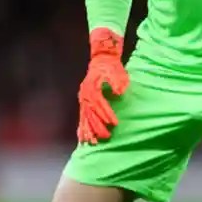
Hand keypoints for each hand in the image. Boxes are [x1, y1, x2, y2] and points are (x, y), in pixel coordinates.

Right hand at [77, 27, 129, 143]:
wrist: (101, 59)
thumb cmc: (111, 67)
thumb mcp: (116, 71)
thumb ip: (117, 81)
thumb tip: (119, 91)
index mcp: (92, 87)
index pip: (99, 103)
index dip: (106, 114)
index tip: (114, 123)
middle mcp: (85, 94)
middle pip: (90, 113)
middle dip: (98, 126)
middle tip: (107, 136)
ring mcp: (83, 99)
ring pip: (84, 117)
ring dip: (88, 131)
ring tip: (92, 143)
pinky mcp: (84, 102)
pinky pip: (81, 117)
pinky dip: (82, 128)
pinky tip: (82, 138)